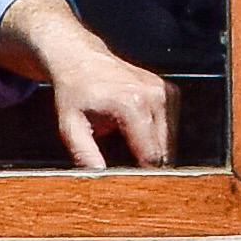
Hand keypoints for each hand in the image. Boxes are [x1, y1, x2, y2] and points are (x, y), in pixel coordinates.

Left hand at [0, 0, 173, 169]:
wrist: (80, 59)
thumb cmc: (73, 93)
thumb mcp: (70, 126)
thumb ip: (84, 154)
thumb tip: (100, 179)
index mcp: (132, 104)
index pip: (151, 155)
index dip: (141, 174)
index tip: (129, 182)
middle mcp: (154, 95)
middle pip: (163, 151)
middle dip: (146, 163)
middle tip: (122, 163)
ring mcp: (164, 92)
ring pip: (169, 141)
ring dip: (151, 148)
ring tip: (125, 142)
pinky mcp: (169, 92)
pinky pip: (169, 127)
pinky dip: (155, 134)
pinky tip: (134, 129)